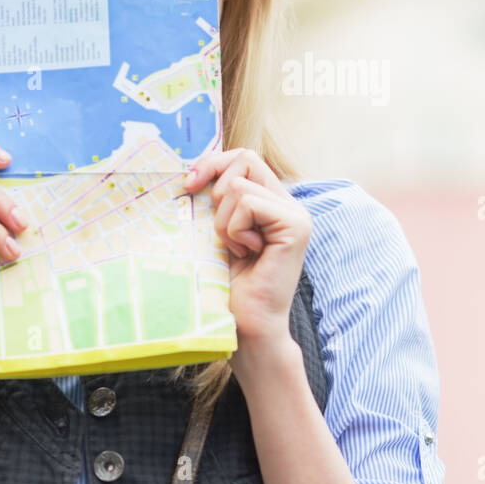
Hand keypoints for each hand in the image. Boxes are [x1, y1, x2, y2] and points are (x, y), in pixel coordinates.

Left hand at [182, 148, 311, 348]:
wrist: (246, 326)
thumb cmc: (228, 284)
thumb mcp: (216, 231)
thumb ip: (217, 200)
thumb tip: (191, 170)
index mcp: (272, 202)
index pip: (243, 158)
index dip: (212, 164)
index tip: (188, 185)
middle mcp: (289, 204)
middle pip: (245, 159)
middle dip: (216, 187)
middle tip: (219, 229)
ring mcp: (296, 214)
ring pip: (239, 186)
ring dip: (223, 222)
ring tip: (237, 249)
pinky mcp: (295, 226)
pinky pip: (248, 204)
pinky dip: (234, 231)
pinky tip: (248, 254)